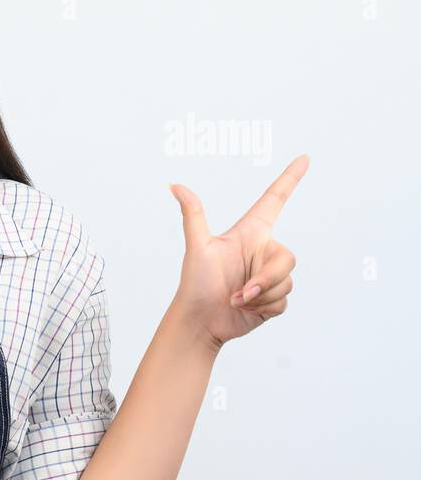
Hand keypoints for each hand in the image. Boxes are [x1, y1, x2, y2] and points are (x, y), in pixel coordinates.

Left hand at [168, 154, 308, 351]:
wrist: (199, 321)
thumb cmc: (195, 283)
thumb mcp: (197, 247)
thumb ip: (193, 215)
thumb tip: (174, 185)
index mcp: (249, 233)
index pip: (274, 200)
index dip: (289, 179)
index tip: (304, 158)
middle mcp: (262, 251)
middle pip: (288, 259)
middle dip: (266, 279)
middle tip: (240, 291)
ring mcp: (268, 275)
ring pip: (287, 282)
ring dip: (260, 296)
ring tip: (235, 299)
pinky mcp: (272, 298)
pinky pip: (284, 301)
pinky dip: (263, 308)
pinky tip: (244, 309)